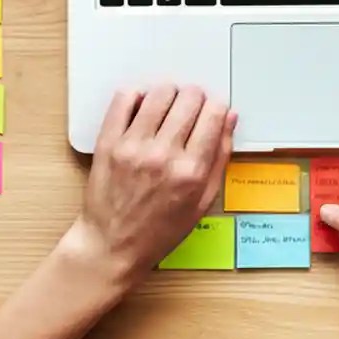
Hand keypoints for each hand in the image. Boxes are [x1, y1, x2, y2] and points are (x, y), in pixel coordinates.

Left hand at [66, 85, 236, 286]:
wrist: (113, 246)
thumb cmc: (160, 229)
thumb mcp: (203, 201)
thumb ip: (220, 157)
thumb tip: (229, 118)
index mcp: (191, 171)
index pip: (213, 114)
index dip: (216, 107)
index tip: (211, 112)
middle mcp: (164, 155)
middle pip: (189, 98)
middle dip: (195, 98)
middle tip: (189, 109)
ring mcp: (133, 147)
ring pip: (159, 93)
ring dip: (168, 93)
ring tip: (167, 107)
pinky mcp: (109, 143)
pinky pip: (124, 99)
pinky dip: (136, 95)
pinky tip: (141, 107)